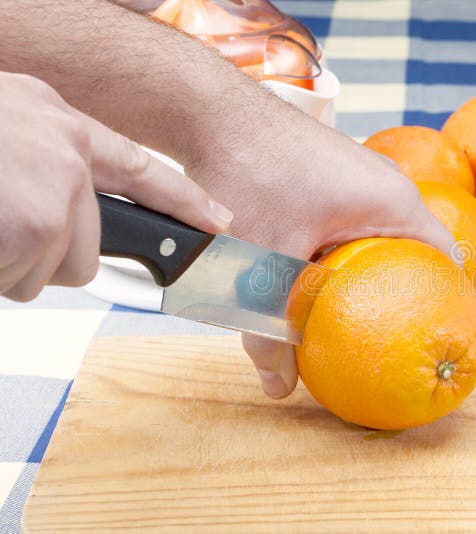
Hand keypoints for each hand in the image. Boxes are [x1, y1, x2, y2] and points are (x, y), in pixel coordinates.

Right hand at [0, 72, 232, 301]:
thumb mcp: (4, 122)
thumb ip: (43, 158)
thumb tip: (62, 213)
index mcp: (59, 124)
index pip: (142, 168)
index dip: (184, 201)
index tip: (219, 222)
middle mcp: (66, 157)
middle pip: (86, 252)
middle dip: (42, 258)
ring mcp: (50, 195)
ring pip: (47, 273)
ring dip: (8, 265)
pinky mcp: (30, 228)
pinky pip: (16, 281)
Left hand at [184, 97, 456, 398]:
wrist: (209, 109)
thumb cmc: (247, 170)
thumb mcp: (260, 261)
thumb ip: (269, 330)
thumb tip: (279, 387)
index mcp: (393, 202)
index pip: (447, 260)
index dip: (445, 302)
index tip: (429, 337)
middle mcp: (386, 184)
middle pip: (414, 251)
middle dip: (400, 293)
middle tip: (386, 335)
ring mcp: (361, 174)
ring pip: (382, 235)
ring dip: (369, 270)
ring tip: (352, 311)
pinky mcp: (334, 172)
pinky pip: (357, 220)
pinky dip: (346, 250)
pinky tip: (315, 274)